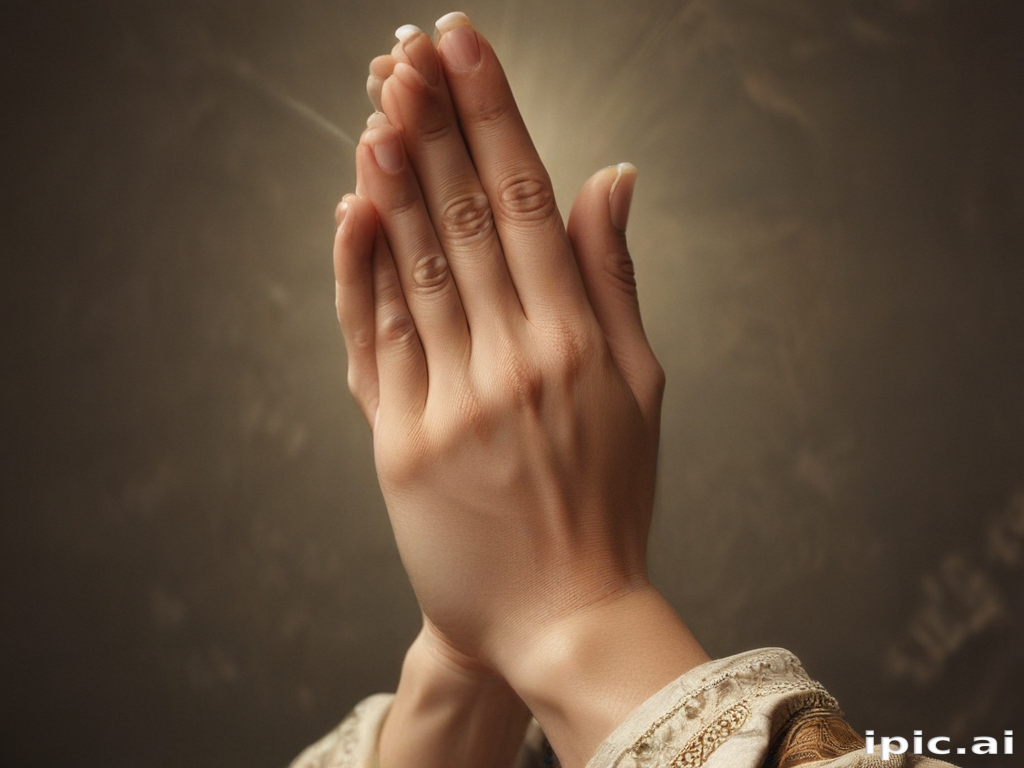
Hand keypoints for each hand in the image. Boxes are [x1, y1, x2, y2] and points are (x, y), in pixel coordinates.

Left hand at [335, 13, 706, 766]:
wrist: (562, 614)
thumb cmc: (610, 497)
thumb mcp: (639, 386)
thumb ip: (614, 278)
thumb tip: (610, 177)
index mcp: (577, 341)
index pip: (525, 199)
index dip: (492, 114)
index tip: (465, 46)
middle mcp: (513, 360)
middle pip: (462, 216)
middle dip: (434, 122)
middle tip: (408, 50)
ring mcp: (451, 402)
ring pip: (414, 266)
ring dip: (392, 176)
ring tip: (378, 100)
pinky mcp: (401, 445)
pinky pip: (376, 341)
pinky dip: (360, 271)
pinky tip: (353, 207)